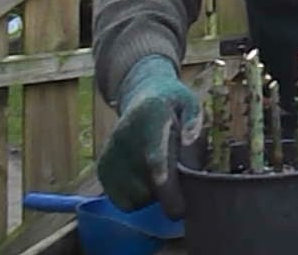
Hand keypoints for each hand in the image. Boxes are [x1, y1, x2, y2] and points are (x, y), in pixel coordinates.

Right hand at [97, 55, 201, 216]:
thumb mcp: (189, 102)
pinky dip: (136, 199)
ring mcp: (111, 154)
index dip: (159, 170)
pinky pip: (122, 201)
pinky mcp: (103, 168)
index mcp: (150, 118)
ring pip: (136, 197)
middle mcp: (125, 137)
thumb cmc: (173, 105)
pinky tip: (146, 180)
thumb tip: (189, 139)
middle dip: (169, 192)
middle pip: (147, 182)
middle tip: (180, 181)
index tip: (166, 189)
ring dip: (153, 195)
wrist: (140, 95)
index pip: (153, 151)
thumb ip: (194, 120)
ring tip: (162, 174)